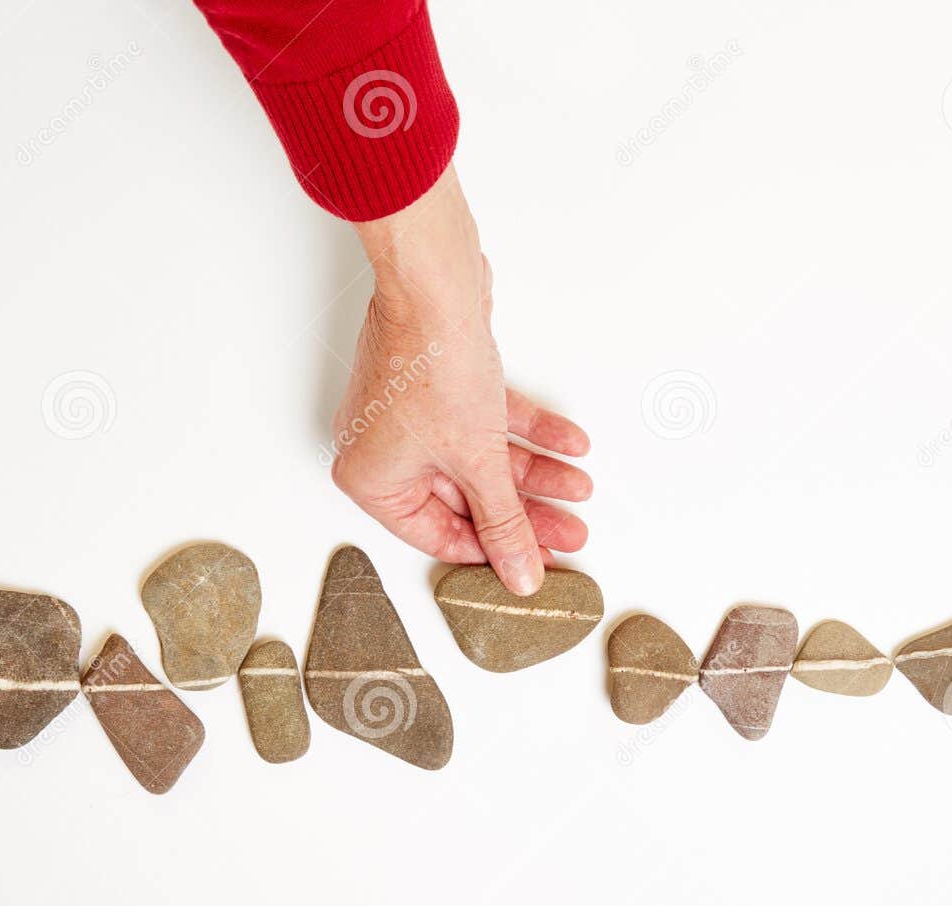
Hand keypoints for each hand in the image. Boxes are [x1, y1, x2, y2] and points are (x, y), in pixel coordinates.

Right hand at [330, 167, 590, 595]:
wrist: (434, 284)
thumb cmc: (431, 363)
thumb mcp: (478, 463)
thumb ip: (504, 524)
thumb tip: (520, 575)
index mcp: (372, 480)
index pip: (440, 537)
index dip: (496, 552)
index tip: (539, 562)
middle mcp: (384, 450)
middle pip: (466, 499)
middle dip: (526, 512)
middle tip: (571, 530)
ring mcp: (410, 416)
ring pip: (481, 460)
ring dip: (535, 473)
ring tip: (579, 486)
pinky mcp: (440, 385)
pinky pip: (487, 423)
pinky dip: (527, 432)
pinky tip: (569, 444)